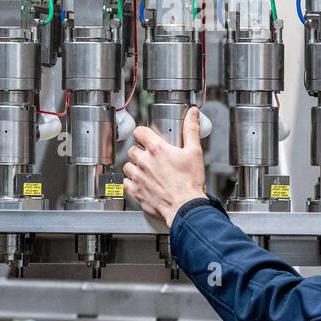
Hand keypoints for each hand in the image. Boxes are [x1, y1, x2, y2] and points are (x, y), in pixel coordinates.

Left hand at [123, 107, 206, 226]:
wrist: (185, 207)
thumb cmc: (190, 182)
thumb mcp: (194, 152)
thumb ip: (191, 130)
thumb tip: (192, 113)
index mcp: (157, 149)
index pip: (140, 132)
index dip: (143, 133)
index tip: (147, 137)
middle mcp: (144, 161)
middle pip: (133, 149)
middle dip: (141, 152)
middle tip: (152, 158)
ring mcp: (138, 177)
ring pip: (128, 166)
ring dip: (135, 167)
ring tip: (147, 171)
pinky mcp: (135, 191)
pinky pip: (126, 183)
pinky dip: (131, 182)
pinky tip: (142, 183)